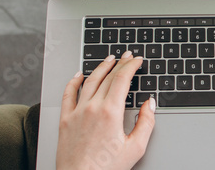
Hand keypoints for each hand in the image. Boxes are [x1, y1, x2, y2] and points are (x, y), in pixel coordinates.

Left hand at [56, 51, 155, 169]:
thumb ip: (146, 123)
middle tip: (126, 56)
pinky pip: (68, 94)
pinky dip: (73, 81)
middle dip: (119, 63)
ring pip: (89, 81)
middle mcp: (92, 107)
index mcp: (111, 112)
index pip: (122, 79)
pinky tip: (78, 75)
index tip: (136, 60)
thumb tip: (149, 104)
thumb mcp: (135, 148)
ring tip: (108, 59)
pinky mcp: (65, 119)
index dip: (131, 66)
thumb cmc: (106, 169)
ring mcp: (77, 112)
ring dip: (100, 67)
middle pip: (107, 77)